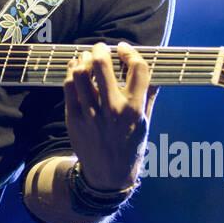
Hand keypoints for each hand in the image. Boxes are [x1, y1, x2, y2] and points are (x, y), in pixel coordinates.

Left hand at [63, 41, 155, 190]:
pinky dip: (71, 72)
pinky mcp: (75, 119)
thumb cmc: (130, 145)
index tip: (124, 49)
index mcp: (135, 108)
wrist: (109, 175)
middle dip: (100, 49)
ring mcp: (92, 114)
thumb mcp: (146, 121)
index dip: (130, 52)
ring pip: (81, 74)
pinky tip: (75, 67)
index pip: (137, 69)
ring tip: (87, 57)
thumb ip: (149, 94)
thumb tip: (154, 72)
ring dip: (84, 59)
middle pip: (102, 65)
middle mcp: (113, 110)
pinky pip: (69, 87)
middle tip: (101, 47)